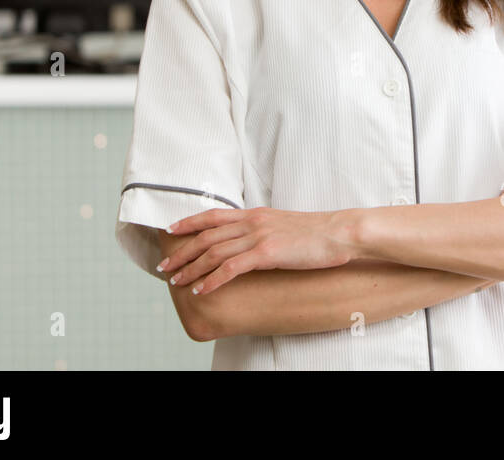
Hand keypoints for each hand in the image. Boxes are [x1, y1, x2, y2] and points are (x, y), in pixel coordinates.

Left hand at [157, 206, 352, 294]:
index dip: (189, 222)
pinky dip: (212, 279)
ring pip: (214, 252)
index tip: (171, 230)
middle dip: (182, 251)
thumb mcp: (285, 225)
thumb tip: (252, 241)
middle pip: (207, 236)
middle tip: (164, 266)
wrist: (340, 232)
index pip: (214, 215)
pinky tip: (202, 289)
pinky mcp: (267, 253)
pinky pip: (231, 268)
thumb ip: (264, 230)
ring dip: (192, 267)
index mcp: (256, 214)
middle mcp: (253, 222)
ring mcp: (259, 236)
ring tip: (177, 280)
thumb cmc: (317, 233)